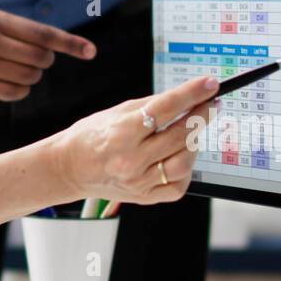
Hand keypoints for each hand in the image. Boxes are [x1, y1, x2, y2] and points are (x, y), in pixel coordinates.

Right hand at [0, 5, 95, 100]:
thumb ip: (15, 28)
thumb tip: (52, 45)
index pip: (42, 33)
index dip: (69, 43)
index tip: (90, 51)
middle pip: (39, 58)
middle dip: (44, 62)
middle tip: (35, 60)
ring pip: (28, 78)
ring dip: (31, 77)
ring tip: (16, 69)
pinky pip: (13, 93)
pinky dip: (19, 90)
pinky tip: (10, 82)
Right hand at [49, 73, 220, 204]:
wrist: (69, 167)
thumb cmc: (90, 136)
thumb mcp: (117, 112)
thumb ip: (152, 106)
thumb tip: (184, 98)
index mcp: (123, 132)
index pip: (167, 108)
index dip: (192, 93)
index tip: (210, 84)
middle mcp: (132, 159)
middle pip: (180, 135)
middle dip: (202, 114)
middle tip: (210, 103)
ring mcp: (139, 181)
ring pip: (185, 162)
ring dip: (194, 143)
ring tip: (191, 131)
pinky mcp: (145, 196)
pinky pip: (177, 186)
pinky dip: (185, 169)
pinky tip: (180, 156)